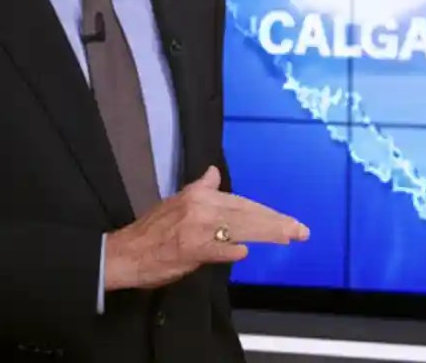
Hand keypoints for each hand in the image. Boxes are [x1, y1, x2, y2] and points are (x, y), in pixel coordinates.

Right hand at [103, 165, 308, 290]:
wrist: (124, 253)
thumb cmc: (151, 231)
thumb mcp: (176, 201)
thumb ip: (200, 189)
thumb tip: (214, 172)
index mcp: (198, 196)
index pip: (241, 202)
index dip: (266, 212)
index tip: (288, 221)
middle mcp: (200, 207)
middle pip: (246, 213)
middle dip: (276, 223)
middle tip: (301, 231)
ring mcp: (196, 228)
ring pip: (240, 227)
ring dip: (266, 233)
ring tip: (289, 237)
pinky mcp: (190, 249)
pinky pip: (217, 248)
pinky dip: (231, 250)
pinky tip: (246, 253)